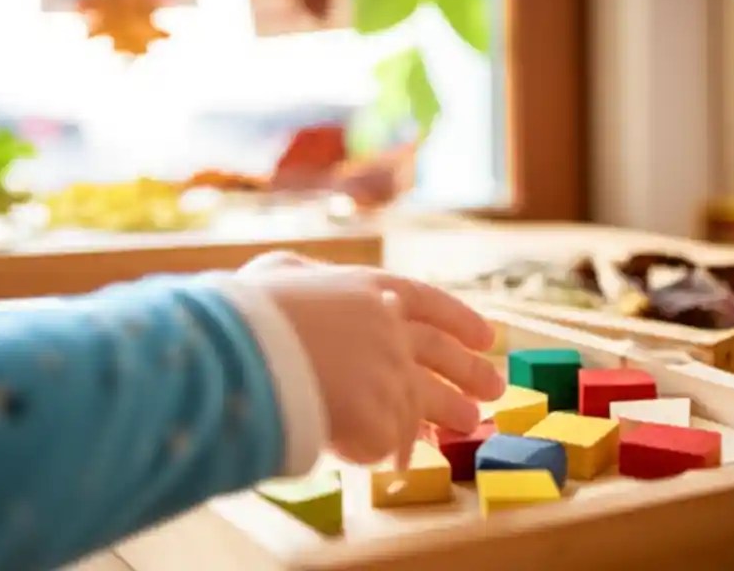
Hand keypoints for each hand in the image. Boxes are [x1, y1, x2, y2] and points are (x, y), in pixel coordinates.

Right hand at [240, 255, 504, 466]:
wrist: (238, 354)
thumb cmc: (246, 312)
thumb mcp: (277, 273)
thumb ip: (307, 275)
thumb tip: (312, 277)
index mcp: (368, 289)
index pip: (428, 302)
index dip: (459, 320)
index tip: (486, 336)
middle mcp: (388, 330)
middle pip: (441, 354)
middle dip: (470, 371)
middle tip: (494, 387)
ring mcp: (388, 377)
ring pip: (428, 401)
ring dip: (450, 414)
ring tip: (470, 425)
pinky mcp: (379, 421)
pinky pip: (388, 441)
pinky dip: (388, 449)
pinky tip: (399, 460)